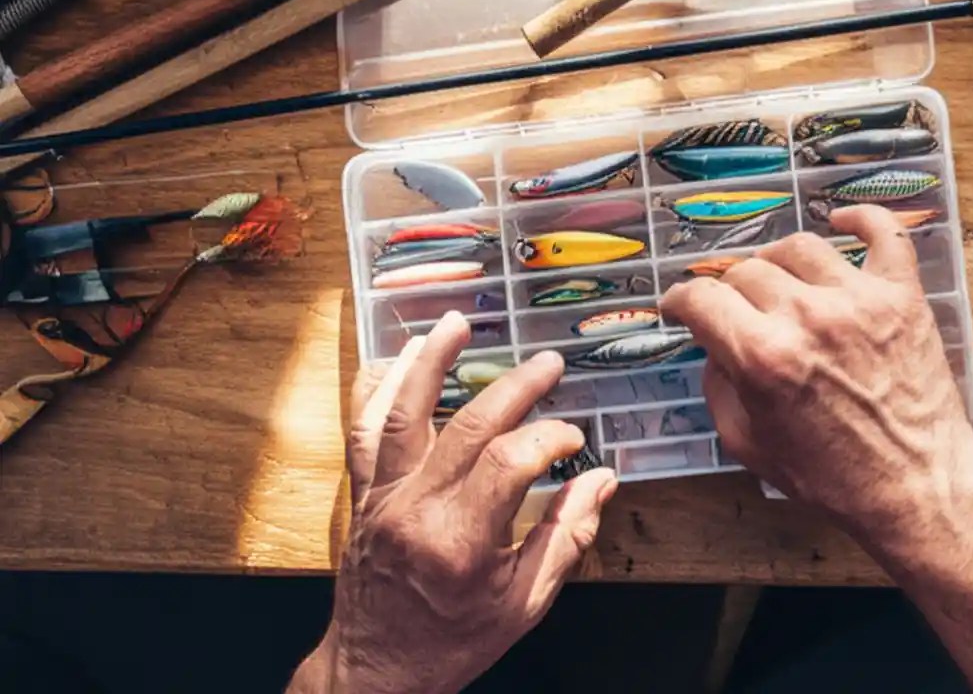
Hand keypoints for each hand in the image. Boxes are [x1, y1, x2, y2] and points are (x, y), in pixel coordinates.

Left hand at [294, 312, 617, 693]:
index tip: (575, 439)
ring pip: (402, 413)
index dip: (550, 439)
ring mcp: (382, 498)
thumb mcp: (525, 605)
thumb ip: (566, 538)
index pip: (510, 463)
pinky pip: (364, 432)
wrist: (376, 672)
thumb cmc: (453, 642)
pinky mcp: (363, 495)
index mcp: (460, 543)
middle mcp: (416, 510)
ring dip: (429, 362)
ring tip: (456, 323)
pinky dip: (377, 391)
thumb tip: (601, 481)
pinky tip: (395, 360)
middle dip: (514, 388)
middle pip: (466, 426)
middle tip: (548, 364)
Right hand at [659, 205, 972, 558]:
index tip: (680, 306)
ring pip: (798, 246)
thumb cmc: (830, 478)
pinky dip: (860, 219)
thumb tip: (716, 345)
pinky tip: (841, 220)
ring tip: (778, 283)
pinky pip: (883, 234)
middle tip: (734, 312)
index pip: (701, 299)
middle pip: (746, 272)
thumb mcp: (747, 444)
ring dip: (776, 262)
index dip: (680, 300)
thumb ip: (719, 387)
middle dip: (728, 292)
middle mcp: (807, 317)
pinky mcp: (903, 298)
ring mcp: (859, 300)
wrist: (916, 490)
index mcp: (762, 356)